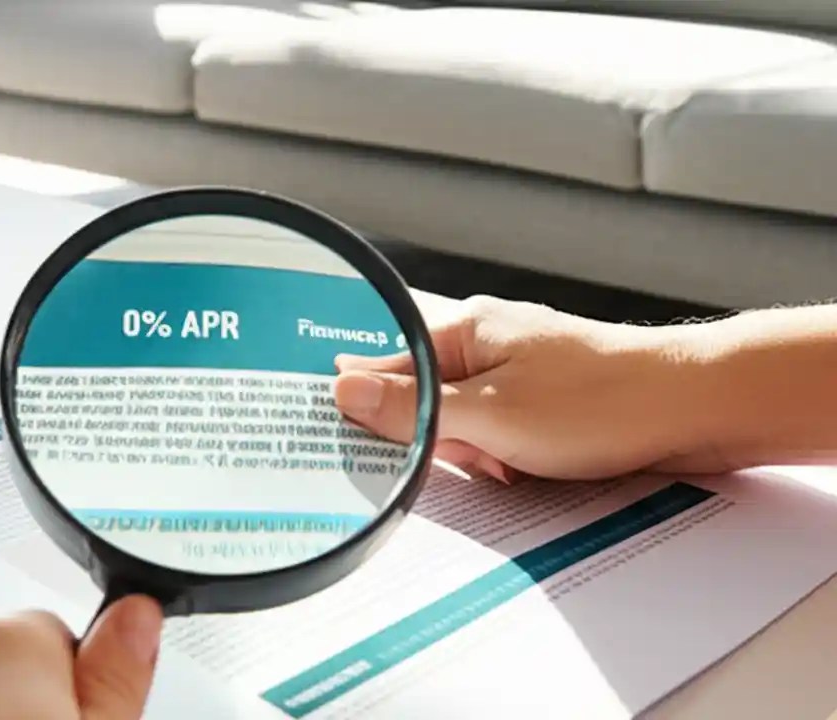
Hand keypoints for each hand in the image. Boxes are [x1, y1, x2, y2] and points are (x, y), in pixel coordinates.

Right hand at [334, 295, 729, 481]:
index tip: (344, 441)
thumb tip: (341, 391)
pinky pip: (494, 430)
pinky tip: (527, 467)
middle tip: (470, 457)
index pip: (380, 366)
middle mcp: (483, 339)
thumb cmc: (597, 402)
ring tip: (512, 463)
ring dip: (475, 453)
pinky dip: (504, 455)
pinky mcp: (539, 396)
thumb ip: (412, 407)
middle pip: (418, 399)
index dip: (361, 408)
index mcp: (461, 329)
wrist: (695, 406)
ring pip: (458, 421)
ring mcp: (513, 367)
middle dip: (434, 441)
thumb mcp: (489, 414)